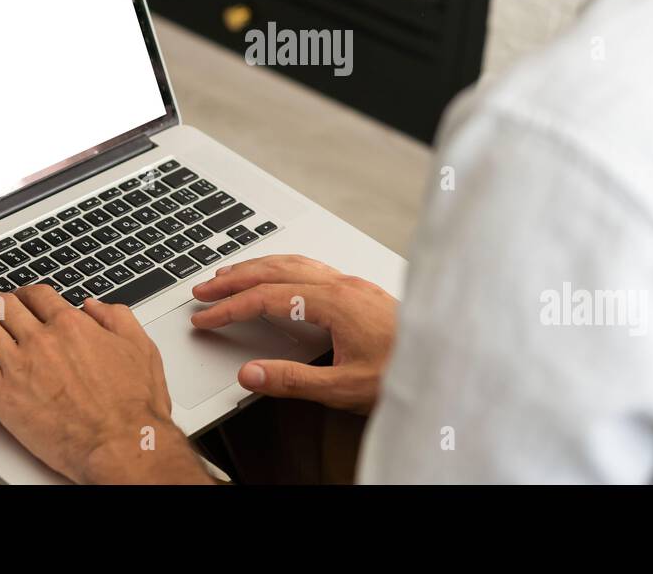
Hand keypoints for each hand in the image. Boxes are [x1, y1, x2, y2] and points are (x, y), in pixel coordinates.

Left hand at [0, 286, 211, 483]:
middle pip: (3, 306)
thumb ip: (117, 319)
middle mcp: (43, 339)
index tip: (18, 296)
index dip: (23, 292)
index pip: (37, 295)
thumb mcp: (140, 347)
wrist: (119, 443)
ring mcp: (20, 365)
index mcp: (73, 325)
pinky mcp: (4, 394)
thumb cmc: (132, 405)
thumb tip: (96, 306)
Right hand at [190, 255, 397, 413]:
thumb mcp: (344, 388)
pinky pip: (311, 267)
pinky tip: (278, 276)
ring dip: (257, 267)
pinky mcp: (361, 290)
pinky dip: (282, 267)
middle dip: (234, 278)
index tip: (205, 317)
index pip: (268, 298)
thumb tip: (250, 374)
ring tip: (230, 275)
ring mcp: (353, 284)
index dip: (231, 307)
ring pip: (294, 263)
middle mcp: (343, 285)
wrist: (449, 362)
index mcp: (335, 303)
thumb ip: (293, 381)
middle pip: (276, 270)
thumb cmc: (406, 373)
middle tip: (203, 290)